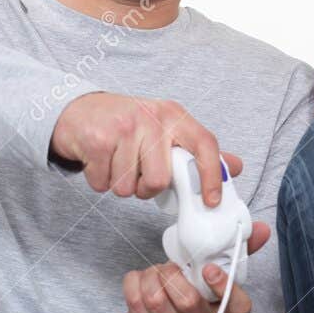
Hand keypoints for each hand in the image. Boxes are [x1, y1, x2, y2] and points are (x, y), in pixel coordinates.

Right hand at [51, 92, 239, 204]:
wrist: (78, 111)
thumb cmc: (125, 125)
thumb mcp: (165, 130)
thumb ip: (198, 152)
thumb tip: (236, 167)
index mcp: (173, 116)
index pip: (205, 144)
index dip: (212, 176)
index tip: (211, 201)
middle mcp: (151, 118)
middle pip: (159, 180)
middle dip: (145, 189)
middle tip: (137, 175)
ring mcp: (123, 127)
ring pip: (128, 187)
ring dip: (120, 185)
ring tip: (116, 163)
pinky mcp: (97, 140)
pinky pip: (103, 183)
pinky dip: (99, 181)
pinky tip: (99, 161)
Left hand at [123, 222, 270, 312]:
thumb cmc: (196, 301)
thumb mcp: (219, 280)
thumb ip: (240, 252)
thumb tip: (262, 228)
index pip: (235, 306)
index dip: (222, 286)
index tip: (208, 268)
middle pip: (186, 299)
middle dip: (170, 272)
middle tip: (167, 266)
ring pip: (154, 298)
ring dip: (149, 276)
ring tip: (153, 274)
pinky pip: (134, 303)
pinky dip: (132, 283)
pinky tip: (140, 284)